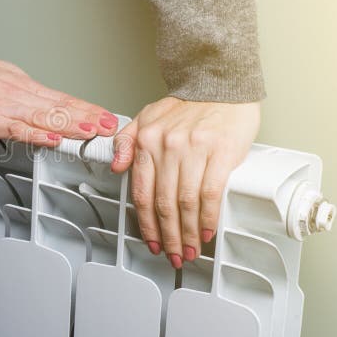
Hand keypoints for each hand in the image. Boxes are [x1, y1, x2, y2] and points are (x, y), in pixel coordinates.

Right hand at [0, 38, 119, 144]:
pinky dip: (38, 135)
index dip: (87, 109)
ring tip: (93, 131)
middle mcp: (21, 97)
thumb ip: (22, 95)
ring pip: (45, 118)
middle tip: (111, 126)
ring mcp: (7, 109)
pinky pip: (18, 129)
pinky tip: (53, 139)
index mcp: (25, 88)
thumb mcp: (2, 79)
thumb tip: (40, 104)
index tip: (106, 116)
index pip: (63, 99)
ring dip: (71, 125)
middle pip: (60, 108)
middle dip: (88, 118)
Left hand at [111, 96, 260, 267]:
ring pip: (186, 202)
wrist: (220, 83)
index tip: (152, 241)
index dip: (146, 223)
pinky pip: (210, 193)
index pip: (143, 191)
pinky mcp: (221, 152)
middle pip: (164, 203)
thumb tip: (115, 166)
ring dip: (188, 233)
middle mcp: (167, 146)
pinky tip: (207, 231)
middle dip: (168, 235)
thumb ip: (127, 141)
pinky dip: (208, 217)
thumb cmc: (188, 105)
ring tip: (190, 249)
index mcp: (147, 140)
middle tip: (173, 253)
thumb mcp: (148, 116)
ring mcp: (194, 149)